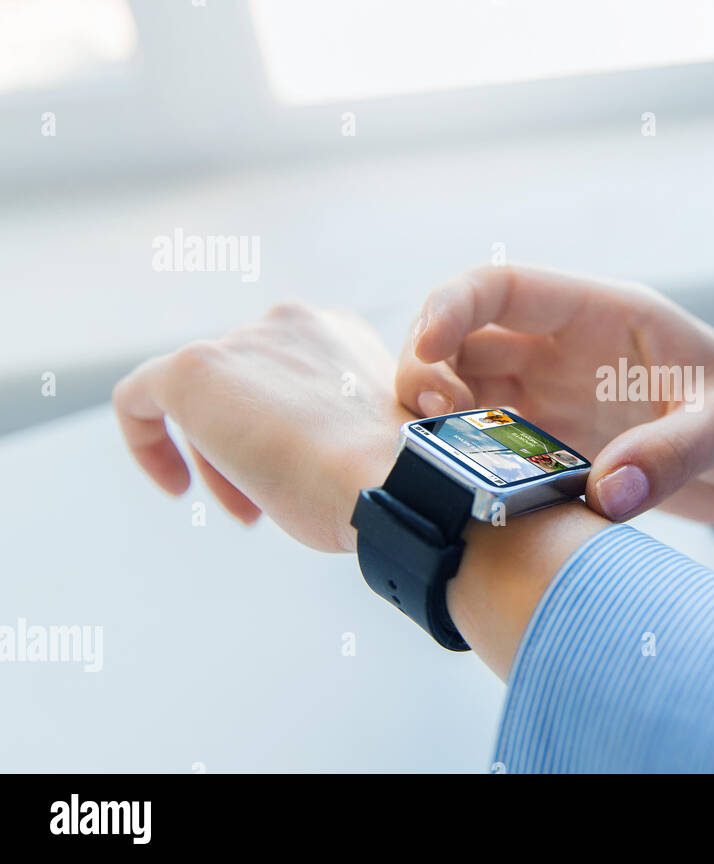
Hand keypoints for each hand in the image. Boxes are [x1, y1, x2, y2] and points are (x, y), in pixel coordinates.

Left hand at [113, 303, 411, 551]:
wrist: (393, 479)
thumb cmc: (389, 476)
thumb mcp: (369, 436)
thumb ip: (333, 423)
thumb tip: (305, 452)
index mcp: (339, 333)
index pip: (286, 374)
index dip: (280, 429)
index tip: (292, 473)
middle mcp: (290, 323)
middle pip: (241, 386)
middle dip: (248, 447)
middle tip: (266, 506)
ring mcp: (242, 342)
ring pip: (202, 401)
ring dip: (219, 458)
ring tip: (249, 510)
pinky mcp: (194, 370)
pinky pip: (140, 397)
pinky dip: (145, 439)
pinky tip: (172, 485)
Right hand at [395, 265, 713, 523]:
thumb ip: (673, 453)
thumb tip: (604, 496)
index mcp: (603, 314)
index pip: (505, 286)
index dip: (452, 307)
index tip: (424, 350)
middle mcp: (566, 350)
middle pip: (464, 339)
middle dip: (429, 372)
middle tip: (434, 427)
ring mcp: (557, 398)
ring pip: (467, 392)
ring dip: (441, 422)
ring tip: (443, 464)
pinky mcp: (559, 446)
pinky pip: (494, 445)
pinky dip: (470, 462)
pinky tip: (469, 490)